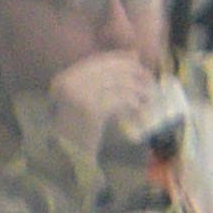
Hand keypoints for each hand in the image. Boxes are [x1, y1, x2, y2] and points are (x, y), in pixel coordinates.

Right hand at [43, 51, 158, 145]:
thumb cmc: (77, 130)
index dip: (119, 59)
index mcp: (64, 79)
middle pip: (109, 70)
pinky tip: (139, 108)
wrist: (67, 158)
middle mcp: (69, 84)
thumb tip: (133, 54)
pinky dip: (132, 103)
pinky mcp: (91, 110)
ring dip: (137, 89)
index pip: (96, 60)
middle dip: (133, 72)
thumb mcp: (86, 99)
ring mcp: (79, 96)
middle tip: (149, 79)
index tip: (137, 61)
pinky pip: (119, 100)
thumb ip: (104, 78)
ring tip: (148, 96)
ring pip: (117, 84)